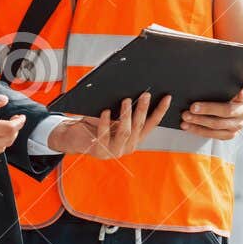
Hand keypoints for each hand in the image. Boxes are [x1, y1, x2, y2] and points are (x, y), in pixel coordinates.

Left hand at [46, 92, 172, 159]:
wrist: (75, 137)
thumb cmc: (95, 124)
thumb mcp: (115, 117)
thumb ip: (126, 111)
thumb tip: (137, 93)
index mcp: (135, 138)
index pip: (152, 124)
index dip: (160, 110)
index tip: (167, 97)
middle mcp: (128, 145)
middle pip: (139, 126)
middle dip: (143, 109)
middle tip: (145, 95)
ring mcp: (115, 150)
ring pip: (125, 131)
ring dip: (127, 115)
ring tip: (126, 101)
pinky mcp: (100, 150)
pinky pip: (105, 134)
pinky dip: (105, 121)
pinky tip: (105, 111)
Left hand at [179, 83, 242, 140]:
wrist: (241, 105)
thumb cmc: (234, 90)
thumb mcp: (236, 83)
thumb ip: (231, 82)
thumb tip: (226, 82)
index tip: (239, 95)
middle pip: (227, 111)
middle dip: (207, 109)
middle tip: (192, 107)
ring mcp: (238, 124)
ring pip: (218, 125)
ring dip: (200, 122)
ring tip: (186, 117)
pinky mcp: (230, 134)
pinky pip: (214, 134)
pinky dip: (199, 130)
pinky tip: (189, 126)